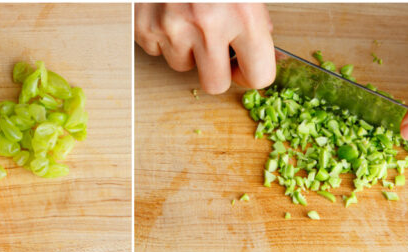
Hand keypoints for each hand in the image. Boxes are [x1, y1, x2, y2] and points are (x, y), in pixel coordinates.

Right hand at [135, 3, 275, 93]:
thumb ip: (256, 22)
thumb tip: (264, 53)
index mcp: (243, 15)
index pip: (258, 75)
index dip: (251, 74)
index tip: (245, 67)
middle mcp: (208, 25)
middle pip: (215, 84)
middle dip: (217, 71)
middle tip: (216, 51)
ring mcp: (171, 28)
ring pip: (182, 67)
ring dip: (187, 50)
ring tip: (188, 18)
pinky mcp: (144, 27)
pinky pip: (156, 49)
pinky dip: (162, 36)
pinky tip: (169, 12)